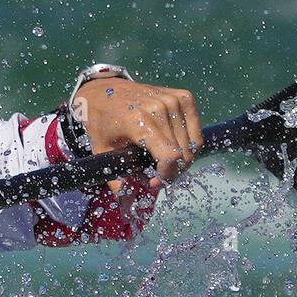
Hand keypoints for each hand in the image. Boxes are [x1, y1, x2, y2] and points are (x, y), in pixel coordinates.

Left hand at [74, 80, 202, 189]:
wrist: (103, 92)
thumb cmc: (101, 123)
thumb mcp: (102, 153)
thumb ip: (116, 180)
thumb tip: (127, 204)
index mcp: (140, 120)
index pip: (170, 157)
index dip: (166, 176)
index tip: (154, 182)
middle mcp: (161, 107)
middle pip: (183, 154)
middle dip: (172, 171)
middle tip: (156, 175)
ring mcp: (174, 99)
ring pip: (193, 144)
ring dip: (181, 160)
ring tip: (162, 162)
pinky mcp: (183, 96)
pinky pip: (195, 130)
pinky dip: (188, 144)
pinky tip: (172, 146)